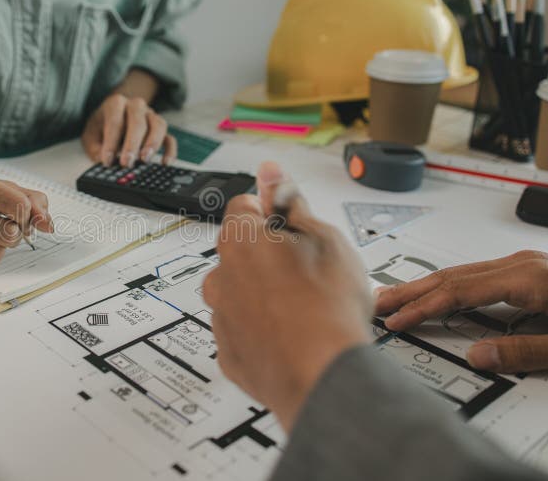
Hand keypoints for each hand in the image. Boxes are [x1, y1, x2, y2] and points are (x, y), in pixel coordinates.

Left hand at [81, 93, 176, 166]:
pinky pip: (170, 138)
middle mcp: (136, 106)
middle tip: (127, 162)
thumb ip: (94, 147)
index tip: (107, 160)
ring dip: (153, 143)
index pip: (115, 121)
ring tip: (145, 160)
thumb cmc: (102, 125)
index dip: (111, 142)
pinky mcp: (160, 129)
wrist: (115, 113)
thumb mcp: (91, 133)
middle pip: (138, 121)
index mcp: (116, 103)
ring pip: (158, 125)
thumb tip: (102, 160)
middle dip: (132, 144)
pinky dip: (170, 151)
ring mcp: (151, 116)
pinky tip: (164, 163)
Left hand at [202, 162, 372, 429]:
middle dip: (269, 254)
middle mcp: (220, 276)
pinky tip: (292, 334)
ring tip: (305, 308)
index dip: (272, 211)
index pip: (244, 205)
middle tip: (309, 270)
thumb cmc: (327, 307)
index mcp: (240, 240)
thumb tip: (271, 171)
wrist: (323, 375)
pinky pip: (244, 329)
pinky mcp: (228, 351)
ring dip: (265, 292)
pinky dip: (263, 328)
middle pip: (241, 251)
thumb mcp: (324, 238)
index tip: (291, 222)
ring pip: (241, 291)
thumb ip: (290, 203)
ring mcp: (221, 316)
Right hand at [375, 250, 547, 372]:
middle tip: (378, 303)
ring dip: (425, 287)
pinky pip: (475, 277)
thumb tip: (478, 357)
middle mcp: (521, 265)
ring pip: (460, 274)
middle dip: (410, 292)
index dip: (421, 307)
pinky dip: (447, 287)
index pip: (458, 291)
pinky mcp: (528, 272)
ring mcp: (524, 266)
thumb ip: (524, 352)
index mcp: (528, 277)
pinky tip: (435, 295)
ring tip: (397, 298)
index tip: (396, 320)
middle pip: (450, 277)